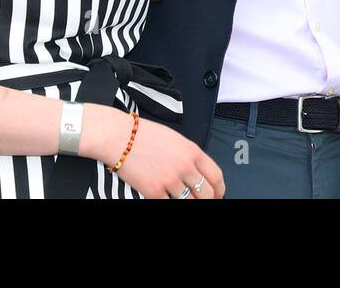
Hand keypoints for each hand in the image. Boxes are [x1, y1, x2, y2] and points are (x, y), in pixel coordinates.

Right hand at [110, 114, 225, 199]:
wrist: (119, 138)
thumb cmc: (144, 135)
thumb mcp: (176, 140)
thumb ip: (189, 156)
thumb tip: (198, 174)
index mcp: (192, 151)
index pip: (216, 176)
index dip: (220, 190)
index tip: (218, 195)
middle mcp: (185, 166)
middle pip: (207, 193)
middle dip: (208, 200)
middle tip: (203, 201)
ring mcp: (170, 180)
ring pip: (189, 202)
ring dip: (187, 202)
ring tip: (181, 198)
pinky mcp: (154, 192)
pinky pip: (169, 204)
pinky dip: (168, 202)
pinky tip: (165, 197)